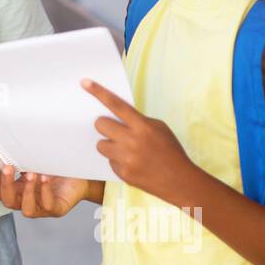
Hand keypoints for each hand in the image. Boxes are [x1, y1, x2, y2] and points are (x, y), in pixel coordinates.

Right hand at [0, 165, 88, 216]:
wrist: (81, 174)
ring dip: (26, 191)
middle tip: (8, 167)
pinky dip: (45, 192)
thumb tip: (8, 147)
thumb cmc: (56, 167)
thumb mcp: (35, 162)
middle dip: (6, 185)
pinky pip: (48, 205)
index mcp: (19, 191)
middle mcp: (28, 201)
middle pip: (8, 202)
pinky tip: (45, 178)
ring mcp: (42, 208)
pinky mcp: (57, 209)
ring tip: (30, 174)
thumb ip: (22, 161)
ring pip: (26, 210)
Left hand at [82, 79, 198, 205]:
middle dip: (105, 126)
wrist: (179, 181)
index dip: (99, 92)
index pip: (116, 105)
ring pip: (101, 144)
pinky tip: (132, 164)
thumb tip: (115, 116)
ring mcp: (126, 158)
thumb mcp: (159, 128)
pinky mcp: (122, 173)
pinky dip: (118, 161)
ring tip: (126, 150)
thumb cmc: (170, 151)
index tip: (85, 82)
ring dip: (109, 145)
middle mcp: (132, 141)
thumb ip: (137, 121)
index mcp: (143, 126)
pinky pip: (109, 161)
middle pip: (100, 124)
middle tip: (114, 130)